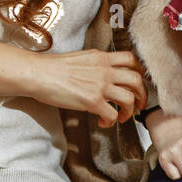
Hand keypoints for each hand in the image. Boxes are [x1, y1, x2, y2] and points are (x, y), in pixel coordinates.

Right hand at [32, 49, 146, 128]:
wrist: (39, 74)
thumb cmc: (53, 67)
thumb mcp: (81, 58)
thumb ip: (96, 65)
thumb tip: (103, 75)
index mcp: (102, 57)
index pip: (132, 60)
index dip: (139, 72)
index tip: (137, 83)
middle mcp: (105, 70)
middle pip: (137, 80)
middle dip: (142, 95)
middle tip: (138, 104)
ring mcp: (100, 85)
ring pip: (129, 98)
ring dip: (130, 110)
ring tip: (122, 116)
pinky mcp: (92, 101)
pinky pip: (112, 114)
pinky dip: (112, 122)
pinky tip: (104, 123)